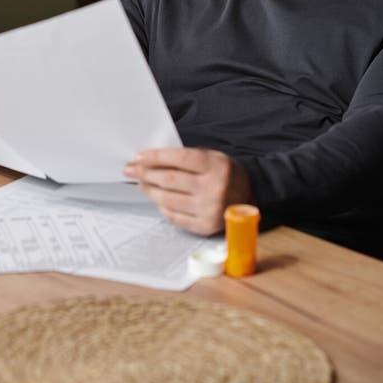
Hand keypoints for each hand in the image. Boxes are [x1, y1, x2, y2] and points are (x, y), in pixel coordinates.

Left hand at [124, 147, 253, 235]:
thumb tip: (152, 160)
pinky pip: (175, 216)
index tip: (138, 156)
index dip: (155, 157)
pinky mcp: (205, 226)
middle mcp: (212, 188)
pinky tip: (157, 199)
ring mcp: (208, 209)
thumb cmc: (224, 173)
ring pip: (168, 199)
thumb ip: (185, 158)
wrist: (251, 196)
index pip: (178, 159)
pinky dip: (163, 207)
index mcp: (214, 166)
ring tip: (140, 182)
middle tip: (131, 169)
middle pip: (169, 179)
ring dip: (149, 190)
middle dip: (145, 173)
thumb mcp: (211, 157)